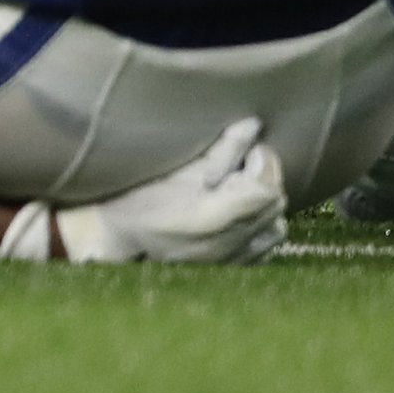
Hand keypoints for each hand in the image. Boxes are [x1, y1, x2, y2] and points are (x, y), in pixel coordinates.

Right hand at [10, 118, 287, 263]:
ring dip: (264, 202)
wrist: (116, 240)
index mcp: (211, 217)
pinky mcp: (232, 268)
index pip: (265, 189)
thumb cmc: (135, 197)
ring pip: (277, 224)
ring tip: (237, 188)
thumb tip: (252, 124)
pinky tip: (236, 211)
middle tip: (237, 162)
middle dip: (263, 176)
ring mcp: (231, 260)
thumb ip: (216, 148)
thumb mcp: (170, 166)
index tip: (244, 149)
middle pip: (275, 204)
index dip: (262, 162)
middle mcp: (227, 244)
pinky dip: (260, 223)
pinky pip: (267, 243)